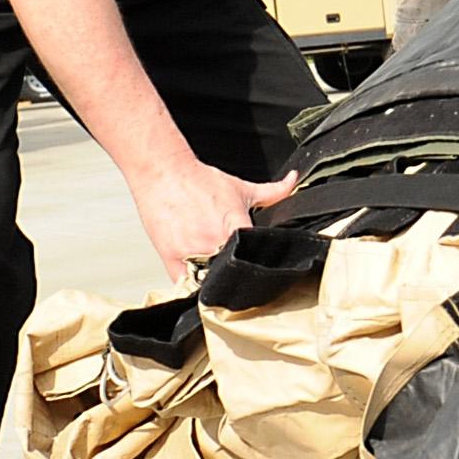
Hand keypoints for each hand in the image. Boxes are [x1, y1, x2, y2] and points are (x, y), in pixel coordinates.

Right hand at [130, 155, 299, 281]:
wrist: (164, 173)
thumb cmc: (199, 181)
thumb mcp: (241, 187)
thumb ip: (273, 191)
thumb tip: (294, 181)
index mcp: (235, 225)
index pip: (256, 255)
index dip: (262, 265)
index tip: (262, 270)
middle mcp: (214, 240)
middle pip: (233, 272)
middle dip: (239, 274)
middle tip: (240, 274)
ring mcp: (191, 251)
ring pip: (209, 282)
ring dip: (215, 282)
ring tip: (218, 278)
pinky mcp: (171, 257)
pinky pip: (183, 283)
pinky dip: (191, 286)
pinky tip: (197, 282)